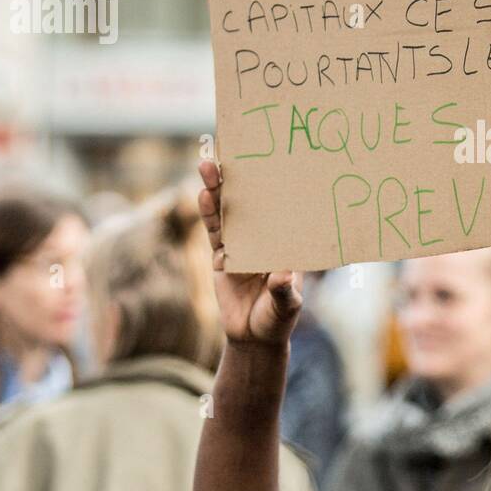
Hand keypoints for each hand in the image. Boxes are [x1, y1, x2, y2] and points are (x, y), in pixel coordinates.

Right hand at [197, 159, 301, 351]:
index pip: (283, 209)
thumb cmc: (278, 319)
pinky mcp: (221, 255)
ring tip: (208, 167)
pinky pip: (214, 231)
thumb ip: (283, 290)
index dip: (278, 185)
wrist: (253, 338)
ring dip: (218, 190)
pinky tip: (203, 195)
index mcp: (286, 242)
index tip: (273, 161)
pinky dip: (209, 214)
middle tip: (232, 152)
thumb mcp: (287, 305)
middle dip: (241, 180)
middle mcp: (264, 238)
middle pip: (252, 203)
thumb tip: (282, 274)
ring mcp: (241, 244)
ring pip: (229, 212)